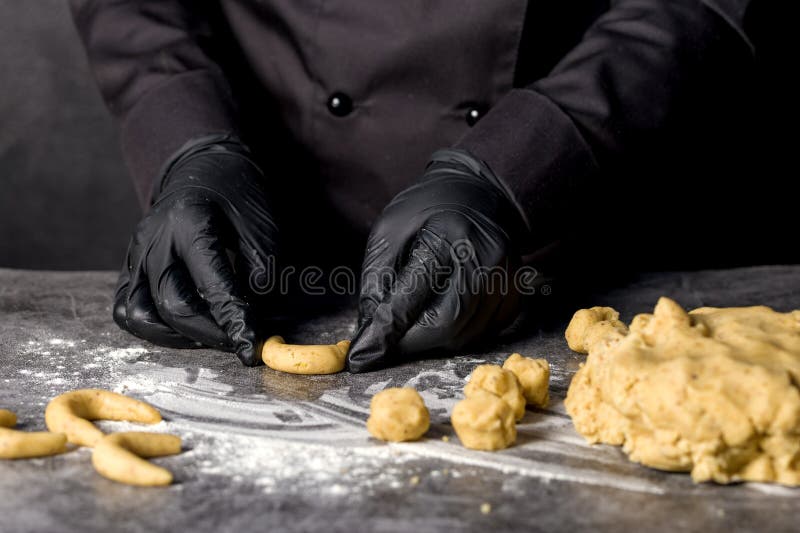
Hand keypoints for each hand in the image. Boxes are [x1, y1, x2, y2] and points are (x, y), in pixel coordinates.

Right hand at [113, 136, 277, 365]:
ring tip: (213, 332)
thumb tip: (252, 320)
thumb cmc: (239, 195)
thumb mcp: (264, 227)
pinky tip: (187, 325)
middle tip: (240, 340)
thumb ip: (261, 272)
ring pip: (141, 315)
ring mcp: (135, 252)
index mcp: (189, 221)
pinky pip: (128, 309)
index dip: (235, 322)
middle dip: (211, 334)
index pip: (211, 285)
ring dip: (178, 336)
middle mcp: (154, 239)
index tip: (252, 350)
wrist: (204, 166)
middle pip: (173, 306)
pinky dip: (155, 327)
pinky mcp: (128, 265)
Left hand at [348, 149, 530, 371]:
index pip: (415, 295)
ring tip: (415, 318)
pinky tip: (443, 312)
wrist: (476, 191)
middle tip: (388, 340)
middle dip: (411, 341)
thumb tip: (370, 335)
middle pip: (447, 324)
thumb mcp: (388, 233)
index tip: (361, 357)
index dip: (386, 330)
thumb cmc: (425, 209)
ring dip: (432, 338)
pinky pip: (483, 332)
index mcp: (448, 236)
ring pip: (466, 335)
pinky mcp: (515, 292)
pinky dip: (457, 333)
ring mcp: (506, 277)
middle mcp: (485, 258)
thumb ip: (377, 283)